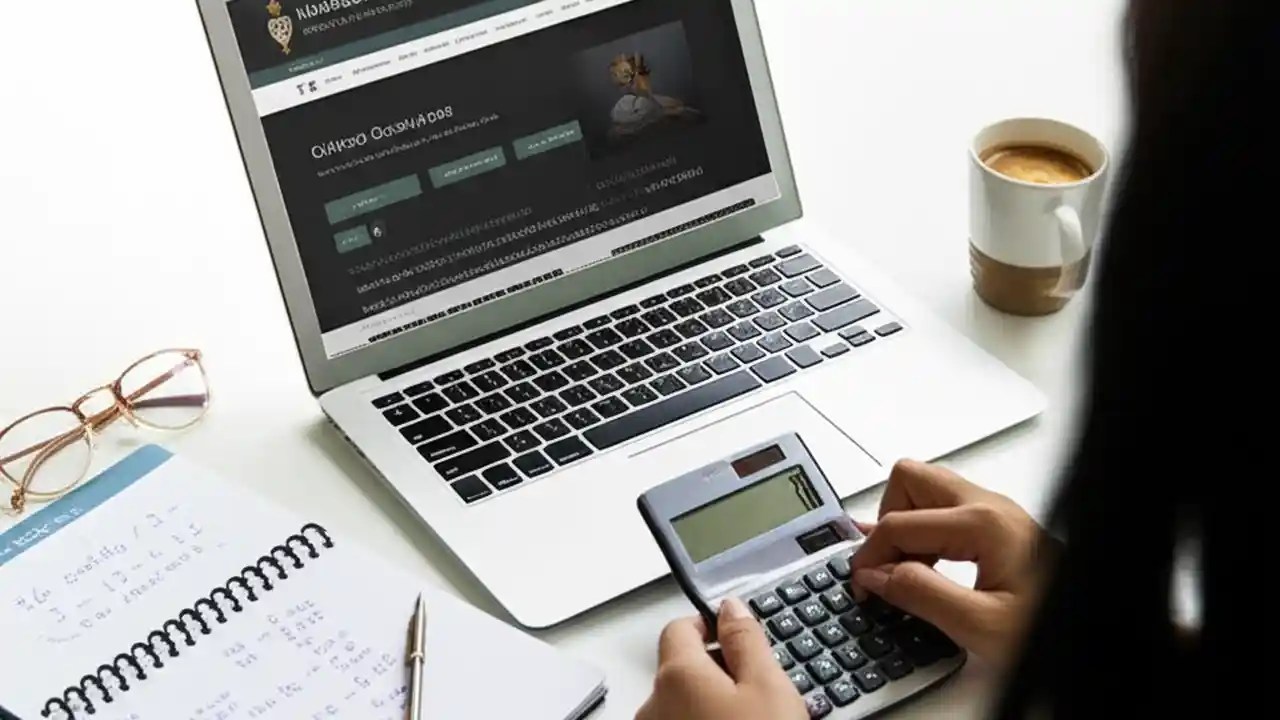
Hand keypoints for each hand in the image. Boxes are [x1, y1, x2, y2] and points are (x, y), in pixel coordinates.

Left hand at [637, 598, 805, 719]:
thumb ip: (747, 640)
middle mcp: (654, 706)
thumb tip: (731, 607)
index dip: (711, 625)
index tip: (738, 633)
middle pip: (681, 667)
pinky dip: (706, 719)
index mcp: (676, 676)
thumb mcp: (769, 689)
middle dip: (717, 669)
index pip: (680, 626)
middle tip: (758, 687)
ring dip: (711, 700)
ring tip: (753, 716)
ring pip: (683, 701)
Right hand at [850, 460, 1048, 668]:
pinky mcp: (995, 523)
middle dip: (886, 521)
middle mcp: (987, 505)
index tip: (864, 586)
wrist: (1083, 627)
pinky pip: (942, 508)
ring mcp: (992, 510)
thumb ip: (923, 595)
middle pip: (910, 479)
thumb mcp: (980, 626)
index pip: (898, 523)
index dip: (870, 556)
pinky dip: (922, 530)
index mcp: (982, 524)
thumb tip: (877, 575)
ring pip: (925, 489)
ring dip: (904, 523)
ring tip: (904, 568)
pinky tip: (923, 565)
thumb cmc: (1047, 626)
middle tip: (885, 563)